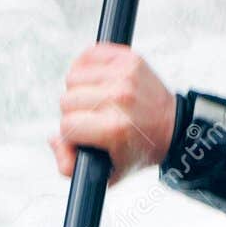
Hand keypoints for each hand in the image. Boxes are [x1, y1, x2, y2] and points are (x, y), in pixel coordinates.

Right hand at [51, 43, 175, 182]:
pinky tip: (95, 80)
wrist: (171, 127)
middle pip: (67, 100)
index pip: (67, 126)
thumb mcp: (106, 172)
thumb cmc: (136, 150)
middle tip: (90, 118)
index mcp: (114, 129)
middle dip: (73, 113)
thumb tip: (53, 139)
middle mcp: (120, 98)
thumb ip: (71, 166)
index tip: (84, 137)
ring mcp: (124, 75)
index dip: (71, 134)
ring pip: (73, 77)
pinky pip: (88, 54)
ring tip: (93, 100)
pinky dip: (85, 67)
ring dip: (78, 90)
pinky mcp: (127, 58)